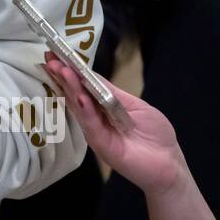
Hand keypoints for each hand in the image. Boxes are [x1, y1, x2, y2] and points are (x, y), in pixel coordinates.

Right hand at [43, 52, 187, 195]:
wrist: (169, 165)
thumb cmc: (156, 135)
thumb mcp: (135, 106)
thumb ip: (112, 93)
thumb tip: (91, 74)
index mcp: (103, 107)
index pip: (84, 86)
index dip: (71, 71)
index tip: (55, 55)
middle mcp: (95, 118)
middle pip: (76, 94)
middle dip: (63, 76)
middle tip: (50, 58)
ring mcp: (96, 132)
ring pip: (80, 107)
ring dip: (70, 88)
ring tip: (62, 71)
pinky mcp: (102, 145)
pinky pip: (91, 125)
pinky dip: (85, 110)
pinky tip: (79, 96)